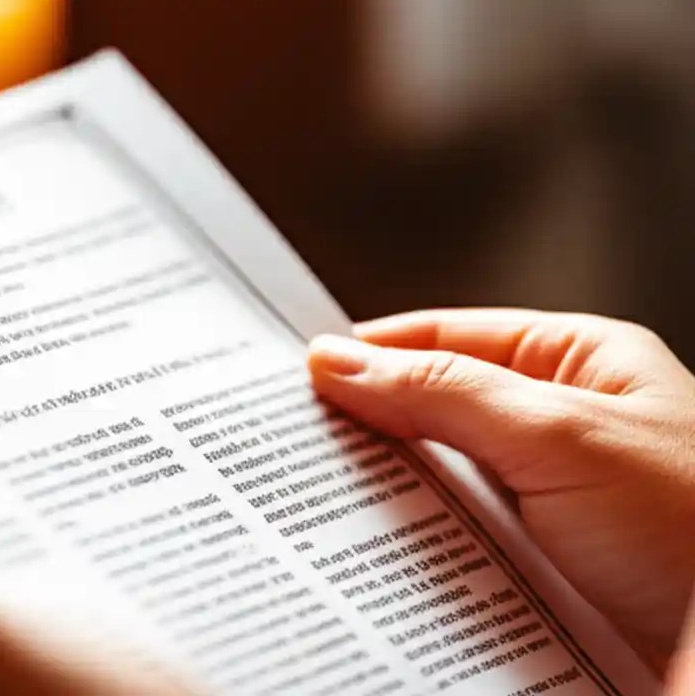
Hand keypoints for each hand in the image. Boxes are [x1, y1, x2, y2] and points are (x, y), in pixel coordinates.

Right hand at [307, 308, 694, 671]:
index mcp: (581, 360)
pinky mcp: (546, 553)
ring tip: (335, 491)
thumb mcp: (556, 435)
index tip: (306, 373)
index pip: (450, 335)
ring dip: (397, 483)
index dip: (376, 349)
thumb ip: (443, 391)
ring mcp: (556, 490)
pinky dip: (423, 534)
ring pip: (446, 471)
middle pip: (441, 402)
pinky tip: (389, 543)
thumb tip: (342, 362)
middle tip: (307, 438)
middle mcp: (565, 419)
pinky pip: (463, 529)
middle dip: (377, 420)